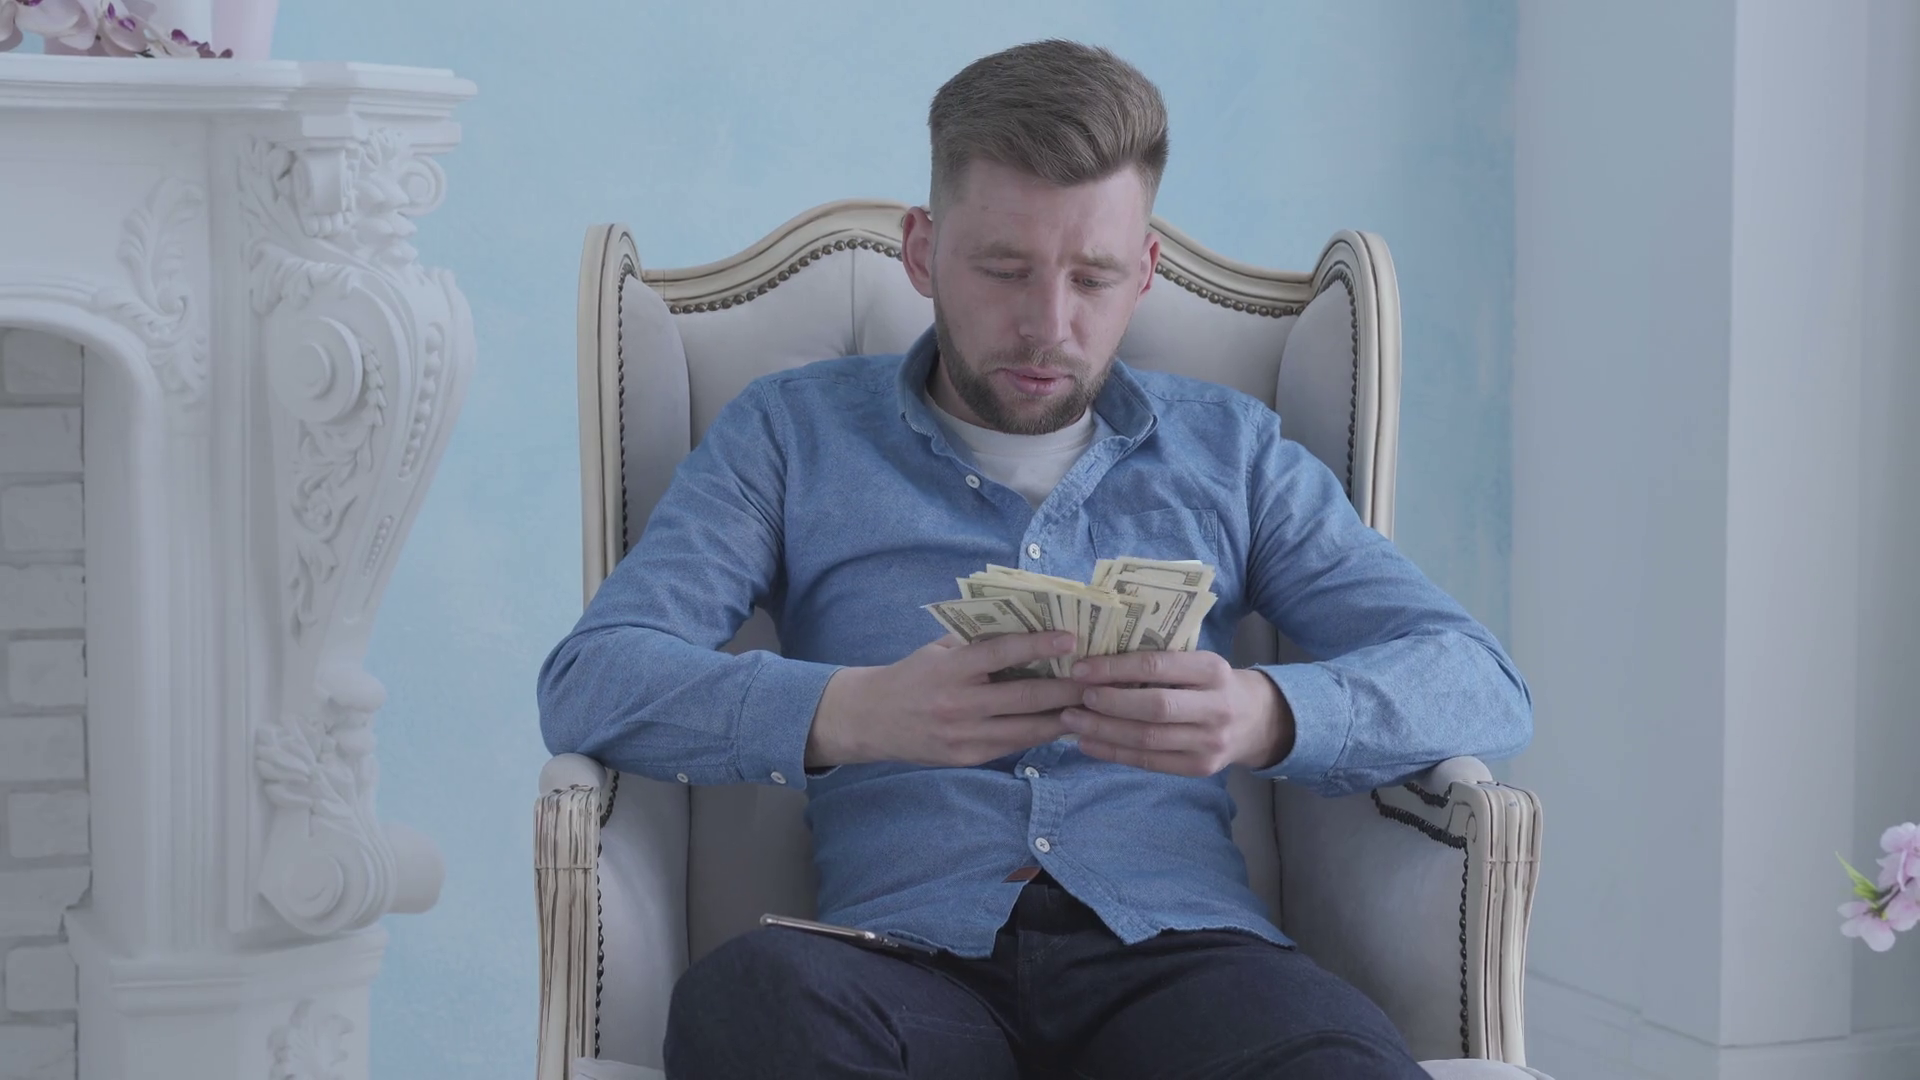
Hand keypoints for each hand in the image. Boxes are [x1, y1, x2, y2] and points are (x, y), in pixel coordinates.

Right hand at [808, 631, 1086, 767]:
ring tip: (1093, 706)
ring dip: (1063, 718)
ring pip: (1027, 729)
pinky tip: (1063, 726)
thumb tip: (1027, 625)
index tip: (1071, 638)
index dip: (1039, 645)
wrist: (871, 719)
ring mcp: (964, 736)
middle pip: (1025, 697)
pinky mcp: (967, 758)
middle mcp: (959, 704)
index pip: (1001, 653)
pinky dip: (1040, 736)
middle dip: (1068, 689)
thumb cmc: (912, 675)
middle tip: (1100, 679)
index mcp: (951, 669)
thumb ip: (976, 641)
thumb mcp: (938, 651)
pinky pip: (1013, 746)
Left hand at [1062, 650, 1293, 776]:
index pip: (1157, 666)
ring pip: (1147, 739)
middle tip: (1075, 697)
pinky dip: (1114, 754)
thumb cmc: (1212, 683)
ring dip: (1104, 731)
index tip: (1080, 668)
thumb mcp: (1197, 662)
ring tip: (1072, 721)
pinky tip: (1088, 744)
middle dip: (1108, 702)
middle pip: (1154, 707)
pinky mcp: (1200, 767)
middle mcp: (1215, 706)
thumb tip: (1096, 663)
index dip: (1115, 668)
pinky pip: (1150, 762)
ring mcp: (1210, 741)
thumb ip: (1160, 662)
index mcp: (1212, 669)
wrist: (1257, 720)